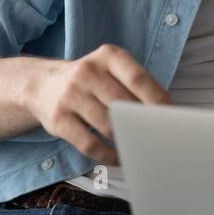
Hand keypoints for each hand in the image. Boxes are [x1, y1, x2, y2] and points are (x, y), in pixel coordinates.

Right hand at [25, 44, 171, 165]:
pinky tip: (120, 158)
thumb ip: (137, 84)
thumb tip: (167, 113)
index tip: (171, 117)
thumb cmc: (91, 80)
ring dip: (128, 142)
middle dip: (144, 124)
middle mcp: (87, 72)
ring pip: (108, 127)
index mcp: (108, 56)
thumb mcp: (111, 68)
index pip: (138, 78)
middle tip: (160, 138)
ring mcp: (70, 96)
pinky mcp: (59, 120)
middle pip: (123, 105)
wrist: (42, 84)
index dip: (158, 100)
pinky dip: (109, 156)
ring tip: (143, 149)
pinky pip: (89, 144)